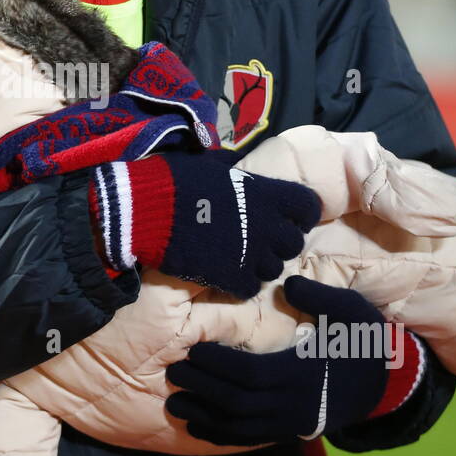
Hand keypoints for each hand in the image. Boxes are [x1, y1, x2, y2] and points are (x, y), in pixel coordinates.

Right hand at [89, 150, 320, 298]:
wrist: (147, 212)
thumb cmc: (177, 181)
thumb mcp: (214, 167)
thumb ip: (237, 174)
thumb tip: (240, 170)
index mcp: (267, 194)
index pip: (307, 206)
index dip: (301, 212)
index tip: (289, 215)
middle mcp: (267, 227)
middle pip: (294, 243)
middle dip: (281, 241)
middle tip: (261, 238)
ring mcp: (251, 256)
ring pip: (274, 269)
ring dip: (261, 264)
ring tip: (242, 258)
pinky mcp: (232, 279)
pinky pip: (250, 288)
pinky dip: (241, 283)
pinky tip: (226, 274)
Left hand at [165, 275, 405, 443]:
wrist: (385, 384)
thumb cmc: (363, 342)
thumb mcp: (350, 311)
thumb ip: (319, 297)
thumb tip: (288, 284)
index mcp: (301, 372)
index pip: (250, 374)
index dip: (218, 366)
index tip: (194, 351)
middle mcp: (292, 402)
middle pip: (237, 402)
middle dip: (202, 389)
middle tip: (173, 373)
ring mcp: (290, 422)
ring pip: (239, 426)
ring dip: (204, 417)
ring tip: (174, 404)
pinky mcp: (290, 431)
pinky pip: (250, 439)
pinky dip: (222, 436)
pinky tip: (198, 429)